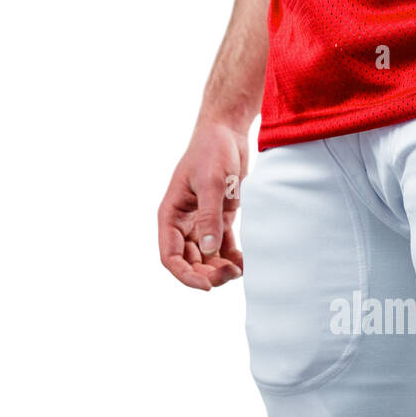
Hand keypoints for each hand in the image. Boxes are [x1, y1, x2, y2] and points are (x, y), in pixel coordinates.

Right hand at [158, 121, 246, 289]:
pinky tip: (245, 262)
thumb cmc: (212, 151)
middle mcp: (182, 222)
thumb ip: (209, 217)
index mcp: (170, 215)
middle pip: (189, 261)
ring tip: (240, 269)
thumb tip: (208, 251)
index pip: (170, 257)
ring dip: (220, 268)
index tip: (207, 285)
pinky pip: (223, 246)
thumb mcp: (212, 183)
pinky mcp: (220, 218)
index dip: (185, 276)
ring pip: (206, 258)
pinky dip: (232, 257)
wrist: (227, 131)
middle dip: (207, 274)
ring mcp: (201, 222)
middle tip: (230, 274)